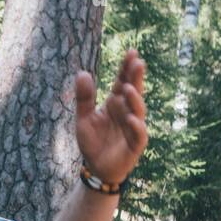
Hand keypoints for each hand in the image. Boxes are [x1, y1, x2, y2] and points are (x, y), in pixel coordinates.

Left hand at [75, 48, 147, 186]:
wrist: (96, 168)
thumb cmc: (93, 142)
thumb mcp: (84, 118)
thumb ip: (84, 98)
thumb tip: (82, 72)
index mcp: (115, 103)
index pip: (123, 81)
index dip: (127, 67)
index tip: (131, 52)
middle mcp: (127, 112)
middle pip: (134, 91)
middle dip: (136, 78)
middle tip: (137, 62)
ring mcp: (133, 127)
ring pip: (138, 111)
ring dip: (135, 100)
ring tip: (127, 89)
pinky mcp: (135, 145)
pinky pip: (139, 134)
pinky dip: (136, 126)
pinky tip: (131, 118)